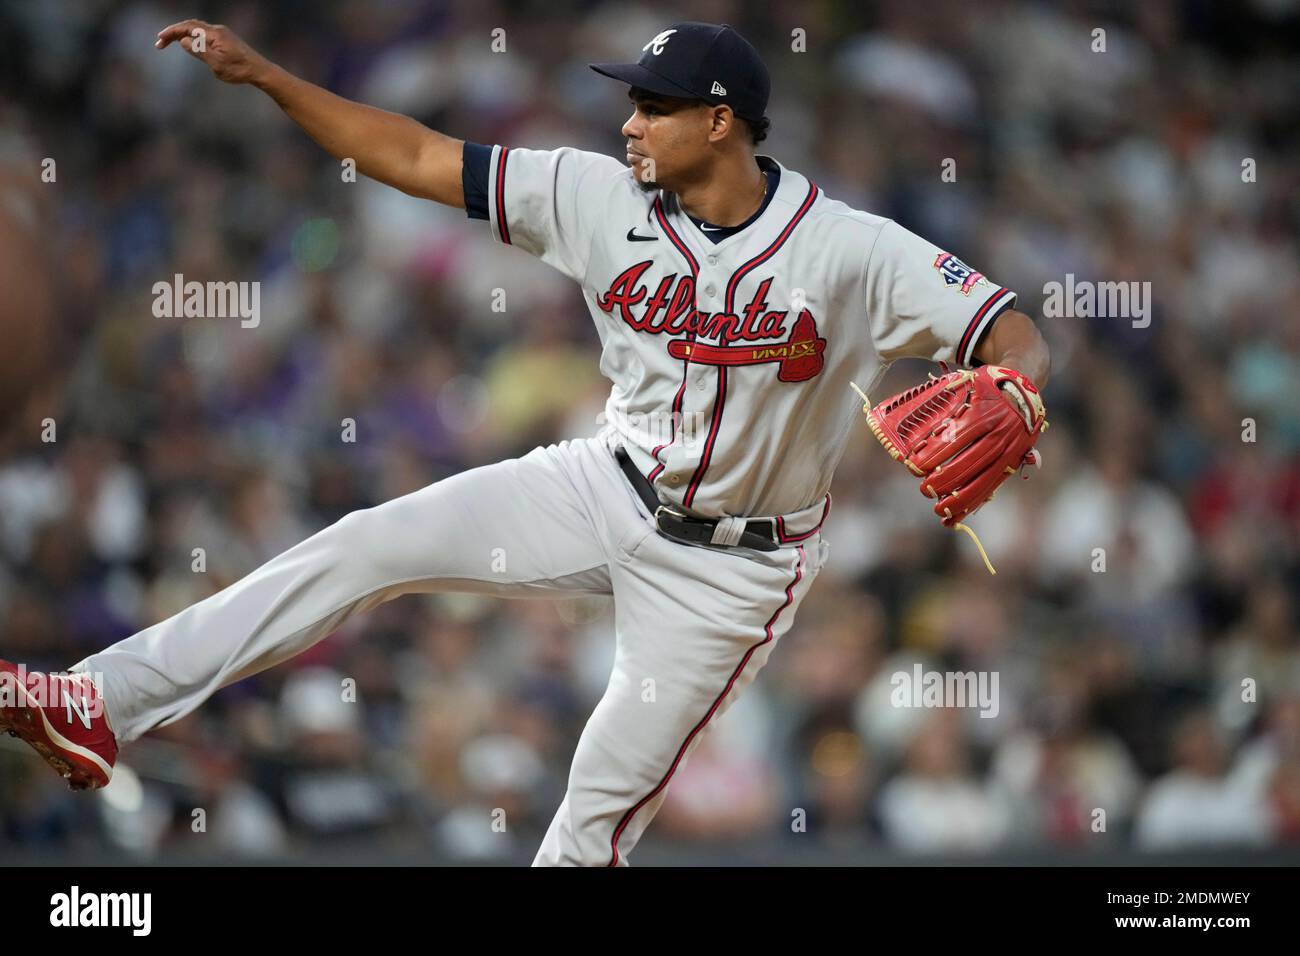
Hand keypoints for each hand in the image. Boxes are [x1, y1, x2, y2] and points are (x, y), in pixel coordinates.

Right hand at [155, 20, 270, 85]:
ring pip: (197, 29)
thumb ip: (198, 51)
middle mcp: (217, 30)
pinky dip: (193, 37)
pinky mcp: (226, 40)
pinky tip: (189, 45)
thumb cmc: (239, 70)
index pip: (187, 27)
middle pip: (190, 26)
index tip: (159, 40)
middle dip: (174, 32)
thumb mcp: (216, 63)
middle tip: (160, 43)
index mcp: (214, 34)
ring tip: (170, 43)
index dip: (171, 32)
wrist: (260, 71)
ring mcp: (222, 34)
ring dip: (183, 34)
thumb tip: (183, 40)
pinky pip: (205, 34)